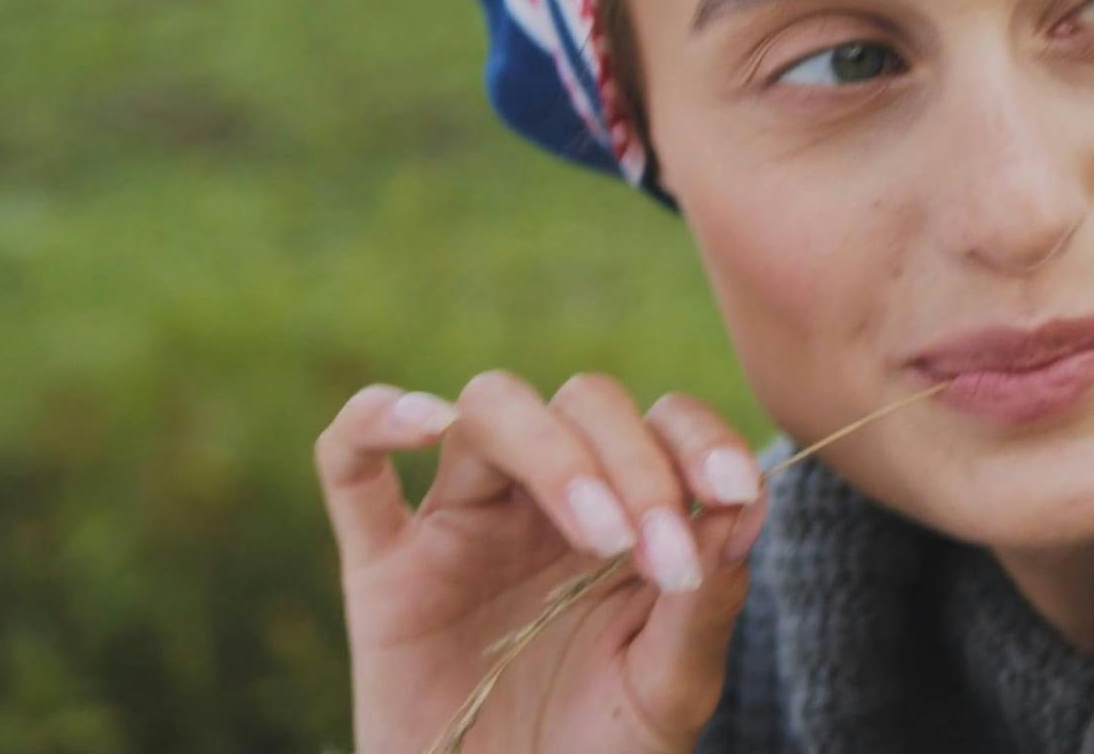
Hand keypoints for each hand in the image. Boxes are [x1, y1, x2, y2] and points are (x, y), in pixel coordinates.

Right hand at [318, 369, 770, 753]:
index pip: (665, 421)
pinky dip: (376, 419)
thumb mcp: (669, 691)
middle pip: (583, 402)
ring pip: (490, 409)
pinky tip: (426, 422)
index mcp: (627, 516)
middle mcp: (543, 502)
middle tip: (657, 552)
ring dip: (553, 450)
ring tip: (599, 533)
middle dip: (634, 461)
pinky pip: (349, 465)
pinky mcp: (381, 570)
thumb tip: (745, 505)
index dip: (701, 438)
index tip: (736, 493)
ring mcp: (459, 526)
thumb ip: (705, 601)